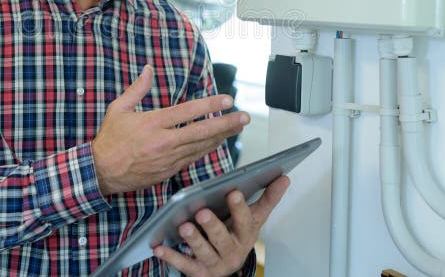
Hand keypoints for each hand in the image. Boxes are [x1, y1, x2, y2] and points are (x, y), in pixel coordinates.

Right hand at [92, 65, 248, 194]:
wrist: (101, 172)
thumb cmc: (109, 139)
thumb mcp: (119, 109)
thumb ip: (137, 89)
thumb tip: (148, 69)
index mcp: (152, 123)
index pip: (188, 112)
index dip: (210, 105)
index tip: (227, 100)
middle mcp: (163, 142)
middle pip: (202, 131)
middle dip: (226, 124)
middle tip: (244, 118)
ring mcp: (168, 159)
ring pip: (201, 147)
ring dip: (221, 137)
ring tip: (237, 128)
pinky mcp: (168, 172)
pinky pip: (192, 158)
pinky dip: (207, 149)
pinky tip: (217, 142)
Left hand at [153, 175, 290, 276]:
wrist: (226, 267)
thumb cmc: (237, 235)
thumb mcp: (253, 218)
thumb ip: (268, 198)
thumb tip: (284, 177)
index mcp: (246, 235)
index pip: (245, 221)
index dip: (239, 208)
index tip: (233, 192)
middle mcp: (232, 252)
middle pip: (222, 239)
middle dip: (213, 226)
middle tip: (202, 212)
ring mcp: (215, 264)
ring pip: (203, 252)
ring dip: (193, 240)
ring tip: (183, 227)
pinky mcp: (199, 273)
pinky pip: (184, 265)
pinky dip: (171, 256)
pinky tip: (160, 247)